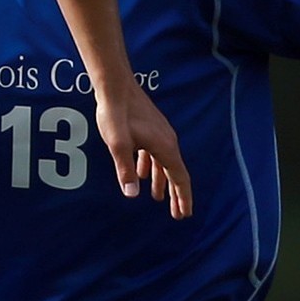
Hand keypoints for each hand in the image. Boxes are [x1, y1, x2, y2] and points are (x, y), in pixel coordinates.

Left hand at [95, 83, 192, 218]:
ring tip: (156, 197)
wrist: (115, 86)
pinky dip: (151, 165)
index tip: (184, 214)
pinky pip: (154, 152)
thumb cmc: (116, 113)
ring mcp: (159, 133)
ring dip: (161, 180)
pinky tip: (142, 173)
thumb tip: (132, 194)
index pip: (179, 178)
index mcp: (164, 147)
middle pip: (174, 172)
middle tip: (177, 213)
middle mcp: (167, 141)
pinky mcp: (150, 128)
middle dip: (175, 194)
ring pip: (163, 162)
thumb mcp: (117, 144)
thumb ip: (125, 169)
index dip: (182, 197)